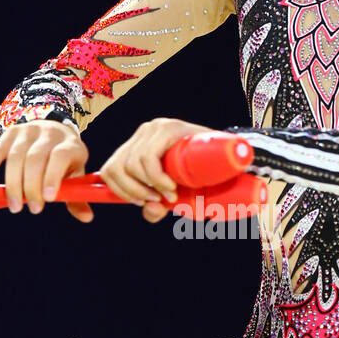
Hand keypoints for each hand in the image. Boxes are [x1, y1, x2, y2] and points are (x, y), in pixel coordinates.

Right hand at [0, 119, 93, 222]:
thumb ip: (77, 196)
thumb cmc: (65, 160)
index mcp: (70, 144)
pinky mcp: (10, 132)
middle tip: (31, 209)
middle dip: (31, 186)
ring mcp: (28, 131)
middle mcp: (49, 133)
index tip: (48, 199)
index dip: (52, 176)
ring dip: (13, 183)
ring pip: (16, 156)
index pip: (60, 157)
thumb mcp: (75, 174)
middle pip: (35, 158)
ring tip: (14, 206)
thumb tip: (86, 217)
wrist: (54, 130)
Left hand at [100, 117, 215, 222]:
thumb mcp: (172, 195)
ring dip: (148, 186)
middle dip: (134, 191)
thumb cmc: (200, 176)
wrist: (228, 159)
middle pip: (116, 168)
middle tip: (157, 200)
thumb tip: (150, 209)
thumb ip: (156, 206)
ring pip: (130, 164)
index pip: (110, 169)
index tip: (142, 202)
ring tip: (169, 194)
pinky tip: (170, 186)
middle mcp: (142, 135)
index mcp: (137, 147)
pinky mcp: (167, 128)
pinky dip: (156, 178)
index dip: (121, 191)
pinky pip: (147, 158)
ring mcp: (153, 129)